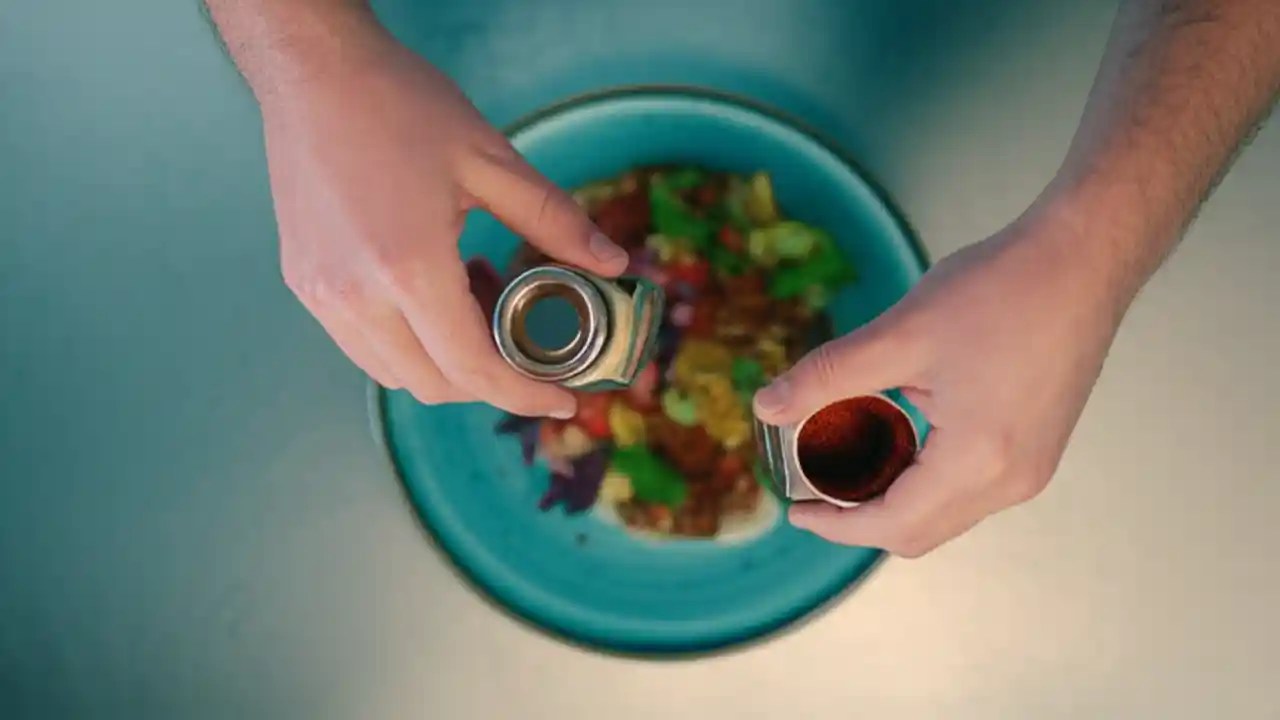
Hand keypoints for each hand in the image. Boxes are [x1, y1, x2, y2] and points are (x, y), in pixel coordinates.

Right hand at [258, 22, 628, 416]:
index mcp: (408, 269)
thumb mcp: (492, 160)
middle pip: (435, 386)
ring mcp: (321, 295)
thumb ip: (554, 221)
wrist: (313, 70)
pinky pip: (363, 344)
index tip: (563, 399)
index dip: (526, 396)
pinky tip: (434, 288)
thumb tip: (612, 264)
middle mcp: (355, 296)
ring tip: (478, 298)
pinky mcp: (303, 283)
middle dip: (491, 381)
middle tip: (527, 340)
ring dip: (447, 362)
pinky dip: (407, 342)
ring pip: (395, 373)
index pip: (475, 370)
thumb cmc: (401, 105)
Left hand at [753, 199, 1130, 555]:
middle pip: (919, 531)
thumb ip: (827, 377)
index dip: (836, 525)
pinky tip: (897, 430)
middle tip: (812, 484)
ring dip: (892, 493)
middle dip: (859, 515)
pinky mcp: (1037, 447)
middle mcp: (1012, 481)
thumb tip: (767, 406)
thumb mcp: (900, 335)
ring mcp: (1032, 467)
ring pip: (944, 511)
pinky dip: (924, 474)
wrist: (1083, 258)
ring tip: (846, 454)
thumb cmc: (1002, 289)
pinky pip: (969, 485)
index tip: (794, 510)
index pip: (892, 525)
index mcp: (979, 462)